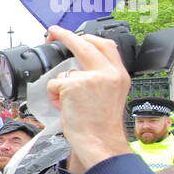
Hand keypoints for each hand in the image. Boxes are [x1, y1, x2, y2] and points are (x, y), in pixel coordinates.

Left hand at [43, 27, 132, 173]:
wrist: (100, 141)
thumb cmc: (102, 125)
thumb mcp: (110, 95)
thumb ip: (100, 78)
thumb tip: (79, 68)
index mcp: (119, 74)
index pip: (106, 45)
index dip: (89, 38)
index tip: (78, 35)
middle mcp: (108, 72)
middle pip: (84, 44)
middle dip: (66, 35)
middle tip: (53, 32)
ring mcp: (91, 77)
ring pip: (64, 72)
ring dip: (61, 87)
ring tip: (69, 104)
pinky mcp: (74, 85)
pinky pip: (54, 84)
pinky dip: (54, 96)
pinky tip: (64, 107)